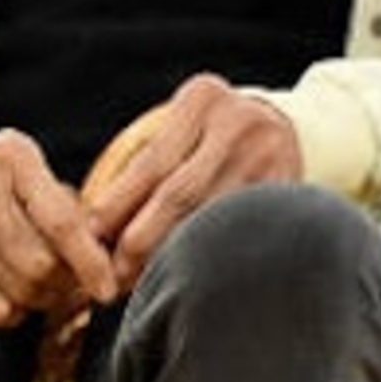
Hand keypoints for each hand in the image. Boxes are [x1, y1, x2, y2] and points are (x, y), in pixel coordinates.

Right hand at [0, 130, 116, 327]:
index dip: (89, 262)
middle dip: (68, 282)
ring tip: (50, 286)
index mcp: (11, 156)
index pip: (59, 221)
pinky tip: (17, 293)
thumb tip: (102, 254)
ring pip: (19, 292)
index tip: (107, 288)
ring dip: (45, 299)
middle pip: (41, 265)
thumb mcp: (28, 168)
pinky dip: (16, 311)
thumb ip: (65, 202)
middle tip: (77, 281)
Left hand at [82, 73, 304, 291]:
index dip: (117, 205)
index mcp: (203, 98)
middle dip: (141, 239)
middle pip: (181, 193)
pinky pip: (239, 229)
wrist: (284, 128)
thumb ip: (146, 162)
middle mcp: (240, 121)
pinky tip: (189, 273)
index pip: (152, 162)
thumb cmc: (209, 137)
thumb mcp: (182, 127)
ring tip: (144, 282)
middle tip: (114, 273)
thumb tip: (94, 228)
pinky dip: (209, 255)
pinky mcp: (289, 186)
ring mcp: (272, 154)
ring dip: (172, 255)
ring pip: (210, 219)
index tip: (91, 238)